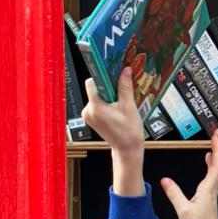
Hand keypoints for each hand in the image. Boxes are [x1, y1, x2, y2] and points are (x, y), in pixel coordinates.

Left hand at [82, 70, 144, 195]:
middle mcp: (88, 111)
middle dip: (108, 85)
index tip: (111, 69)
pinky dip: (107, 101)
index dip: (102, 75)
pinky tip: (118, 104)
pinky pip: (97, 103)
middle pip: (95, 88)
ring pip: (97, 95)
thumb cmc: (129, 132)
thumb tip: (125, 70)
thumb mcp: (129, 106)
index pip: (92, 82)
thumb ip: (125, 87)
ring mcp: (88, 115)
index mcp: (95, 107)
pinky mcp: (91, 118)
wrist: (127, 149)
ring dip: (109, 93)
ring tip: (122, 96)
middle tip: (121, 82)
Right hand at [161, 130, 217, 218]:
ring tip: (214, 145)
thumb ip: (174, 194)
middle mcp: (214, 189)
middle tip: (217, 134)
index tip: (216, 135)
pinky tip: (209, 164)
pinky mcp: (211, 198)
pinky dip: (214, 166)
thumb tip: (165, 180)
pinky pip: (217, 177)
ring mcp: (214, 194)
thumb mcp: (183, 211)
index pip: (217, 163)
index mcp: (209, 189)